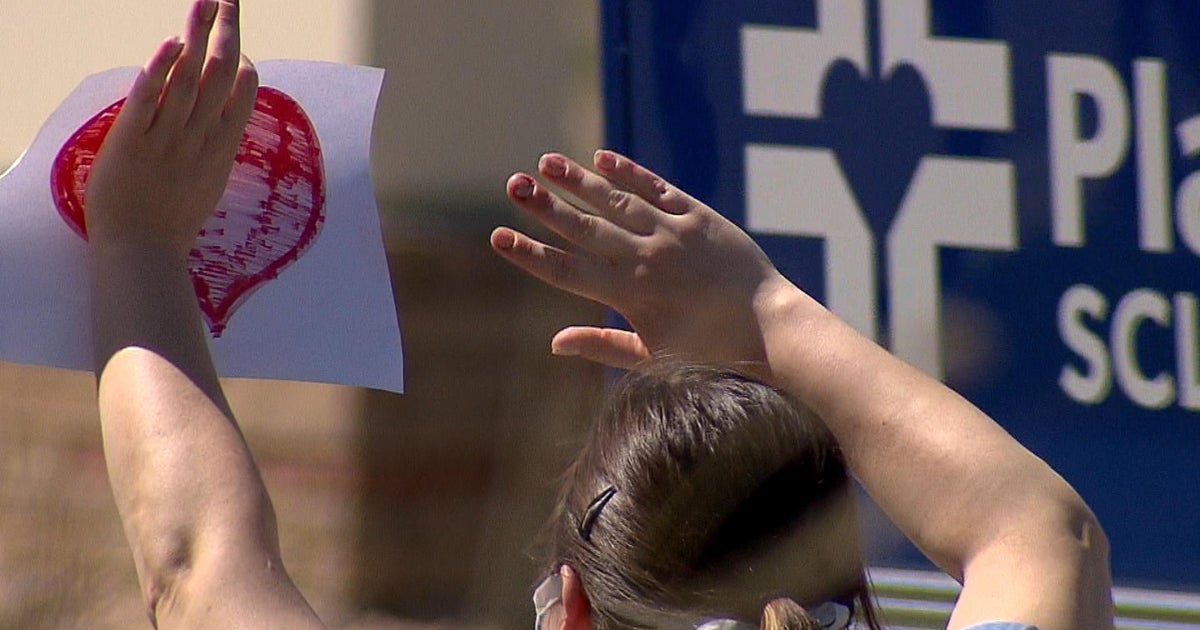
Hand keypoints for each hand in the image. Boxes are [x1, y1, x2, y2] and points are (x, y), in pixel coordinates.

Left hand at [85, 0, 256, 259]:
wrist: (143, 250)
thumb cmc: (172, 225)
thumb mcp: (207, 185)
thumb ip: (212, 151)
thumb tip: (218, 127)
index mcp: (220, 149)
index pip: (241, 96)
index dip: (244, 65)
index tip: (239, 47)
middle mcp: (199, 138)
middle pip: (220, 75)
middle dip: (227, 33)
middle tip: (230, 2)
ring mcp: (167, 138)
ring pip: (189, 77)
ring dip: (198, 34)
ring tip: (206, 2)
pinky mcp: (133, 140)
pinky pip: (150, 99)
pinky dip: (161, 70)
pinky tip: (171, 44)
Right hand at [491, 150, 799, 369]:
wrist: (770, 328)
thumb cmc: (710, 351)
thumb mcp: (653, 357)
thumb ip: (603, 346)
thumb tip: (554, 343)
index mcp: (630, 297)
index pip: (567, 272)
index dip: (530, 253)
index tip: (498, 235)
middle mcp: (647, 260)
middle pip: (585, 229)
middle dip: (545, 207)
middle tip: (513, 184)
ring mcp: (673, 234)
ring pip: (616, 202)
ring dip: (579, 181)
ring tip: (546, 162)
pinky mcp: (698, 217)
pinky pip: (657, 188)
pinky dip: (629, 172)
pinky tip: (601, 158)